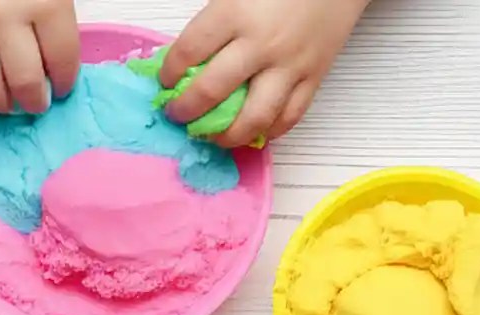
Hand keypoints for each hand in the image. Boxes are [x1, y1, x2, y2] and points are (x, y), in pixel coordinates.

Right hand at [0, 0, 79, 113]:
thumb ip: (59, 12)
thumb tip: (62, 53)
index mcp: (43, 1)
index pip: (61, 60)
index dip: (66, 80)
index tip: (64, 86)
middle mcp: (4, 14)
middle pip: (24, 80)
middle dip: (35, 100)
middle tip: (39, 103)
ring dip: (0, 100)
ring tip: (10, 102)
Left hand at [160, 0, 367, 145]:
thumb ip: (214, 22)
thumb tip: (185, 55)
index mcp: (236, 13)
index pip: (189, 51)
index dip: (170, 72)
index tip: (165, 81)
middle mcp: (261, 44)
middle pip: (213, 91)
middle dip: (187, 110)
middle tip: (178, 115)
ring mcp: (290, 66)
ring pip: (253, 117)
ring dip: (226, 135)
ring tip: (211, 136)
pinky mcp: (313, 78)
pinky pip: (288, 117)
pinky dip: (267, 132)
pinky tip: (251, 133)